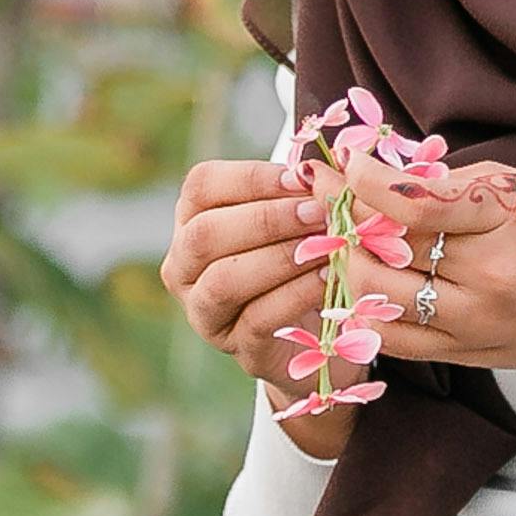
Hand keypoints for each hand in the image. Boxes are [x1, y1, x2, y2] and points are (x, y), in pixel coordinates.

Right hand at [161, 156, 375, 454]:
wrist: (321, 335)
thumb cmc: (307, 259)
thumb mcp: (298, 220)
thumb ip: (300, 191)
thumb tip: (318, 166)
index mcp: (194, 221)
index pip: (202, 186)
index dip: (250, 178)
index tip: (301, 177)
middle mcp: (185, 267)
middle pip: (205, 234)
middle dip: (266, 219)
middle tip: (318, 212)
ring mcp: (206, 313)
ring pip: (223, 280)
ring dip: (279, 258)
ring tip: (327, 245)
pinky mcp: (238, 349)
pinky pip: (258, 320)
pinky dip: (296, 295)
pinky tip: (329, 279)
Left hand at [357, 154, 515, 374]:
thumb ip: (447, 184)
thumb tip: (377, 177)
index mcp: (504, 225)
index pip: (413, 205)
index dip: (364, 182)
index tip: (344, 165)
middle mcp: (485, 282)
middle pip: (385, 252)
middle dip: (345, 220)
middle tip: (331, 198)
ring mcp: (471, 325)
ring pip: (377, 299)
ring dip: (348, 264)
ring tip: (344, 238)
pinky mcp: (462, 355)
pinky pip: (392, 338)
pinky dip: (365, 308)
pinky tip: (361, 281)